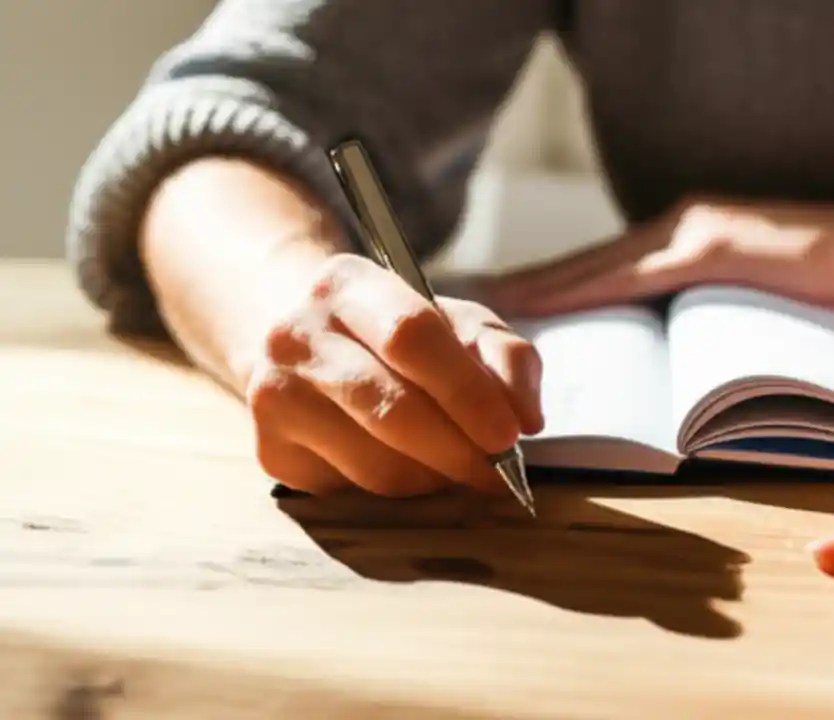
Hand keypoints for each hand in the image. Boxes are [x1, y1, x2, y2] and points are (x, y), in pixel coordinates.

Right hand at [244, 253, 543, 496]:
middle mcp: (296, 335)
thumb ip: (505, 357)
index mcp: (348, 284)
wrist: (304, 346)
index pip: (411, 337)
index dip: (467, 392)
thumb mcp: (457, 323)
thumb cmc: (397, 335)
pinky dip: (397, 488)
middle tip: (498, 472)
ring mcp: (273, 395)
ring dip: (434, 476)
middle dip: (459, 450)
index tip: (509, 434)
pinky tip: (407, 463)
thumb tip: (526, 418)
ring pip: (376, 464)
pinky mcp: (270, 450)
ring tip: (456, 464)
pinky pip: (353, 489)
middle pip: (392, 409)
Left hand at [478, 199, 833, 317]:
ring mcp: (691, 233)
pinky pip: (627, 278)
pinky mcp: (707, 250)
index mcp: (692, 235)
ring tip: (491, 306)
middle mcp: (679, 224)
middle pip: (590, 261)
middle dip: (535, 283)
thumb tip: (677, 353)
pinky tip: (542, 308)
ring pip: (597, 267)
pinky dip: (580, 293)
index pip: (609, 265)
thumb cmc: (833, 283)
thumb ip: (712, 312)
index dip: (559, 282)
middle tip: (480, 300)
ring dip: (544, 289)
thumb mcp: (756, 297)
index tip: (514, 299)